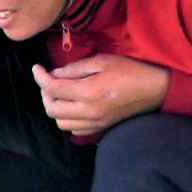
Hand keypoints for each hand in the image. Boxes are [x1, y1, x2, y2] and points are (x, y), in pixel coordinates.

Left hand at [31, 55, 169, 135]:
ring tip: (59, 94)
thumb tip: (56, 74)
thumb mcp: (102, 61)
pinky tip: (72, 107)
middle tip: (49, 81)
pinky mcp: (100, 129)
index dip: (40, 77)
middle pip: (52, 110)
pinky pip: (75, 131)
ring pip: (61, 123)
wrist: (154, 91)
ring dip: (55, 108)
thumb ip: (76, 68)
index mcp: (87, 92)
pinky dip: (68, 120)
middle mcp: (87, 112)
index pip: (53, 88)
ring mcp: (94, 124)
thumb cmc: (130, 71)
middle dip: (45, 94)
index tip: (36, 68)